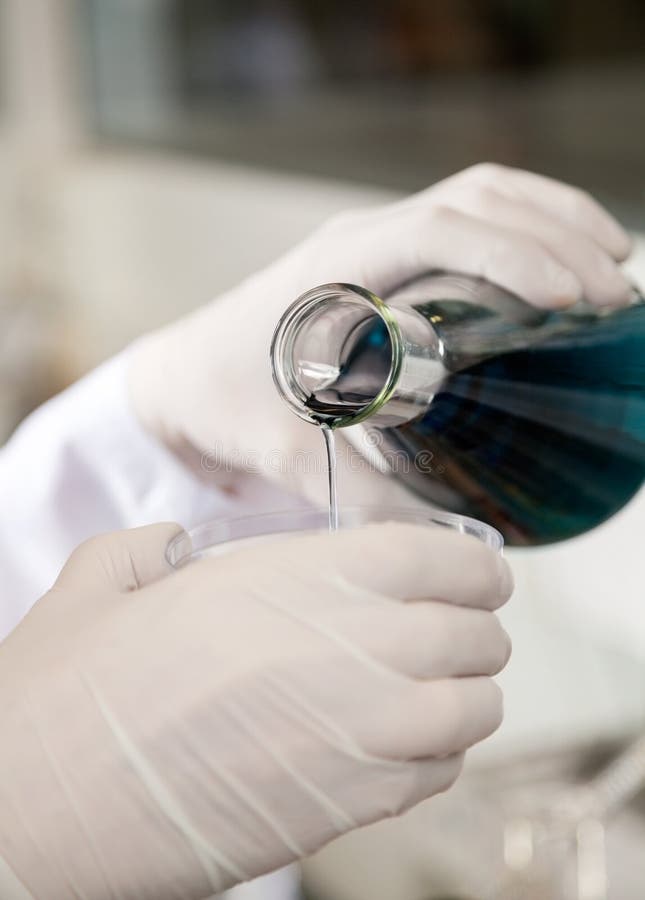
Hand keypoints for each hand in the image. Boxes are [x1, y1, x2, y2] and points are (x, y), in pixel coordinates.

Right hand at [0, 520, 511, 898]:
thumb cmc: (75, 689)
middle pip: (474, 632)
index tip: (476, 573)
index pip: (440, 557)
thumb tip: (172, 544)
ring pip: (474, 707)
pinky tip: (407, 745)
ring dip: (467, 694)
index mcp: (301, 576)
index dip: (474, 564)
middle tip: (456, 629)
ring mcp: (360, 733)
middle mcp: (350, 647)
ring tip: (439, 690)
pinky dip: (442, 754)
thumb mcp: (108, 577)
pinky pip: (440, 775)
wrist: (45, 805)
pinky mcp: (350, 808)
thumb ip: (154, 544)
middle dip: (476, 628)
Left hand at [128, 163, 632, 501]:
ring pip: (477, 197)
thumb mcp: (284, 453)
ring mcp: (370, 245)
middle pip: (475, 201)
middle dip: (555, 237)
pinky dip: (523, 227)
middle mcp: (358, 243)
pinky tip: (559, 261)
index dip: (514, 253)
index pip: (440, 231)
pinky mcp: (381, 263)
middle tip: (613, 295)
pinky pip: (463, 220)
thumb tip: (451, 538)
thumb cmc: (220, 403)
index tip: (573, 296)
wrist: (180, 378)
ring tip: (610, 264)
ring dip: (549, 219)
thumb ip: (364, 501)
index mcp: (334, 272)